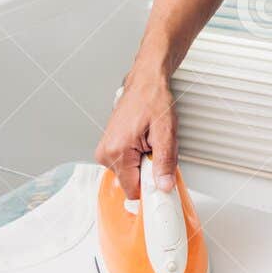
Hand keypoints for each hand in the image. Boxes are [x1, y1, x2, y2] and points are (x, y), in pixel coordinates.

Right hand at [94, 66, 178, 198]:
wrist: (146, 82)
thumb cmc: (153, 99)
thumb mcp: (166, 132)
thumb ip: (165, 162)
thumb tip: (164, 185)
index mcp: (117, 151)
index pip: (133, 191)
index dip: (151, 187)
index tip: (162, 180)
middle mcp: (106, 152)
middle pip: (132, 183)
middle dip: (148, 172)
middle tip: (156, 150)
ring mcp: (105, 150)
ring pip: (130, 174)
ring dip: (144, 164)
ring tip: (150, 142)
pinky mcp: (109, 148)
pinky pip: (127, 165)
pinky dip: (138, 158)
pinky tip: (143, 142)